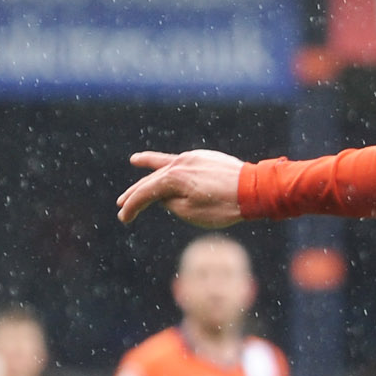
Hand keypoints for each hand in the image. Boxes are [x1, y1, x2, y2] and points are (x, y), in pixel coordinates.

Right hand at [117, 150, 245, 226]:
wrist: (255, 189)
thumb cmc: (224, 206)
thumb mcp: (191, 212)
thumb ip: (172, 202)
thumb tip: (166, 196)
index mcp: (173, 178)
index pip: (145, 193)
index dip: (132, 207)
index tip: (124, 218)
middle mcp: (179, 163)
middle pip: (152, 179)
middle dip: (136, 192)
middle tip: (121, 204)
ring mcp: (193, 158)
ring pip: (166, 164)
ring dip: (150, 165)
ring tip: (135, 160)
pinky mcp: (206, 158)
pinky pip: (183, 160)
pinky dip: (171, 161)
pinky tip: (167, 159)